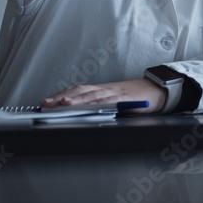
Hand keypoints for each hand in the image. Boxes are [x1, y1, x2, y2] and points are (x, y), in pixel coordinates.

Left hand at [41, 78, 163, 113]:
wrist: (157, 90)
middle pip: (81, 91)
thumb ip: (98, 103)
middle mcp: (106, 89)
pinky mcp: (126, 99)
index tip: (45, 101)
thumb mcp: (114, 99)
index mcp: (101, 90)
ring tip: (64, 103)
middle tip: (48, 103)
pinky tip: (90, 107)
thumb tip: (73, 113)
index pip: (77, 90)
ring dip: (78, 99)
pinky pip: (111, 100)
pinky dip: (99, 104)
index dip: (61, 95)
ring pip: (93, 95)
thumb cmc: (135, 97)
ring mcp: (116, 93)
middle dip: (63, 97)